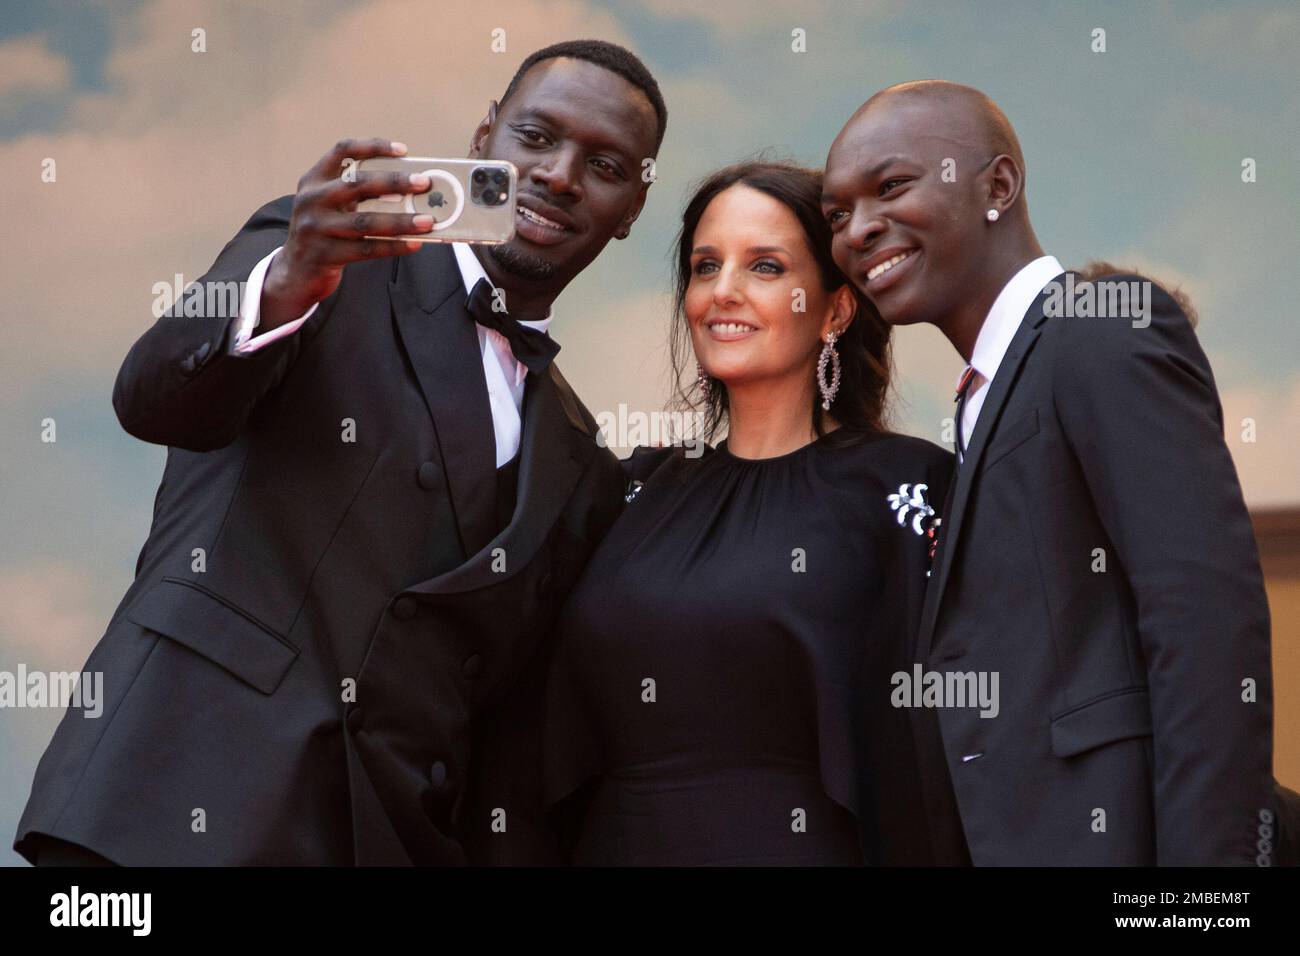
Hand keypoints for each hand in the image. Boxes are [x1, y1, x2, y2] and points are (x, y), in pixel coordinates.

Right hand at [260, 138, 433, 330]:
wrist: (295, 271)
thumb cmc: (324, 232)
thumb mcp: (332, 205)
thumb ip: (359, 195)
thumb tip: (411, 193)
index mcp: (314, 180)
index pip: (342, 151)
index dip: (373, 147)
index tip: (402, 150)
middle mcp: (311, 199)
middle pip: (357, 184)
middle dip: (395, 182)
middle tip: (424, 183)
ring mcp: (316, 228)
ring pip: (364, 222)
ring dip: (400, 221)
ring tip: (427, 221)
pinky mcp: (324, 255)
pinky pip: (366, 249)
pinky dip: (393, 246)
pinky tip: (413, 244)